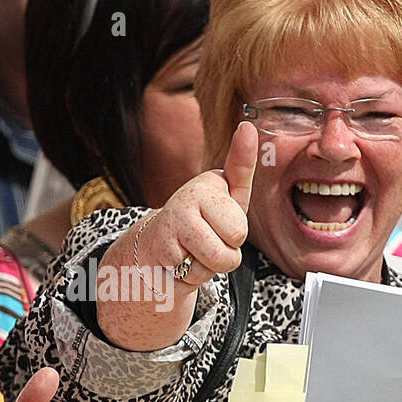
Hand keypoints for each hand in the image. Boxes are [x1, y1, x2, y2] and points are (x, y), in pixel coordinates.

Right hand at [134, 119, 257, 286]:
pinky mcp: (164, 242)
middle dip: (229, 249)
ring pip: (223, 256)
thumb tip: (248, 126)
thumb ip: (240, 177)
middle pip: (240, 233)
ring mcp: (178, 216)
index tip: (247, 128)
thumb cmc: (199, 229)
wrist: (153, 256)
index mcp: (213, 183)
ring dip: (212, 265)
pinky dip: (193, 275)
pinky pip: (199, 270)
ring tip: (195, 252)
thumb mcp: (226, 208)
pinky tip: (179, 261)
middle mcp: (194, 192)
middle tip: (209, 242)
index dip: (244, 151)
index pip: (237, 168)